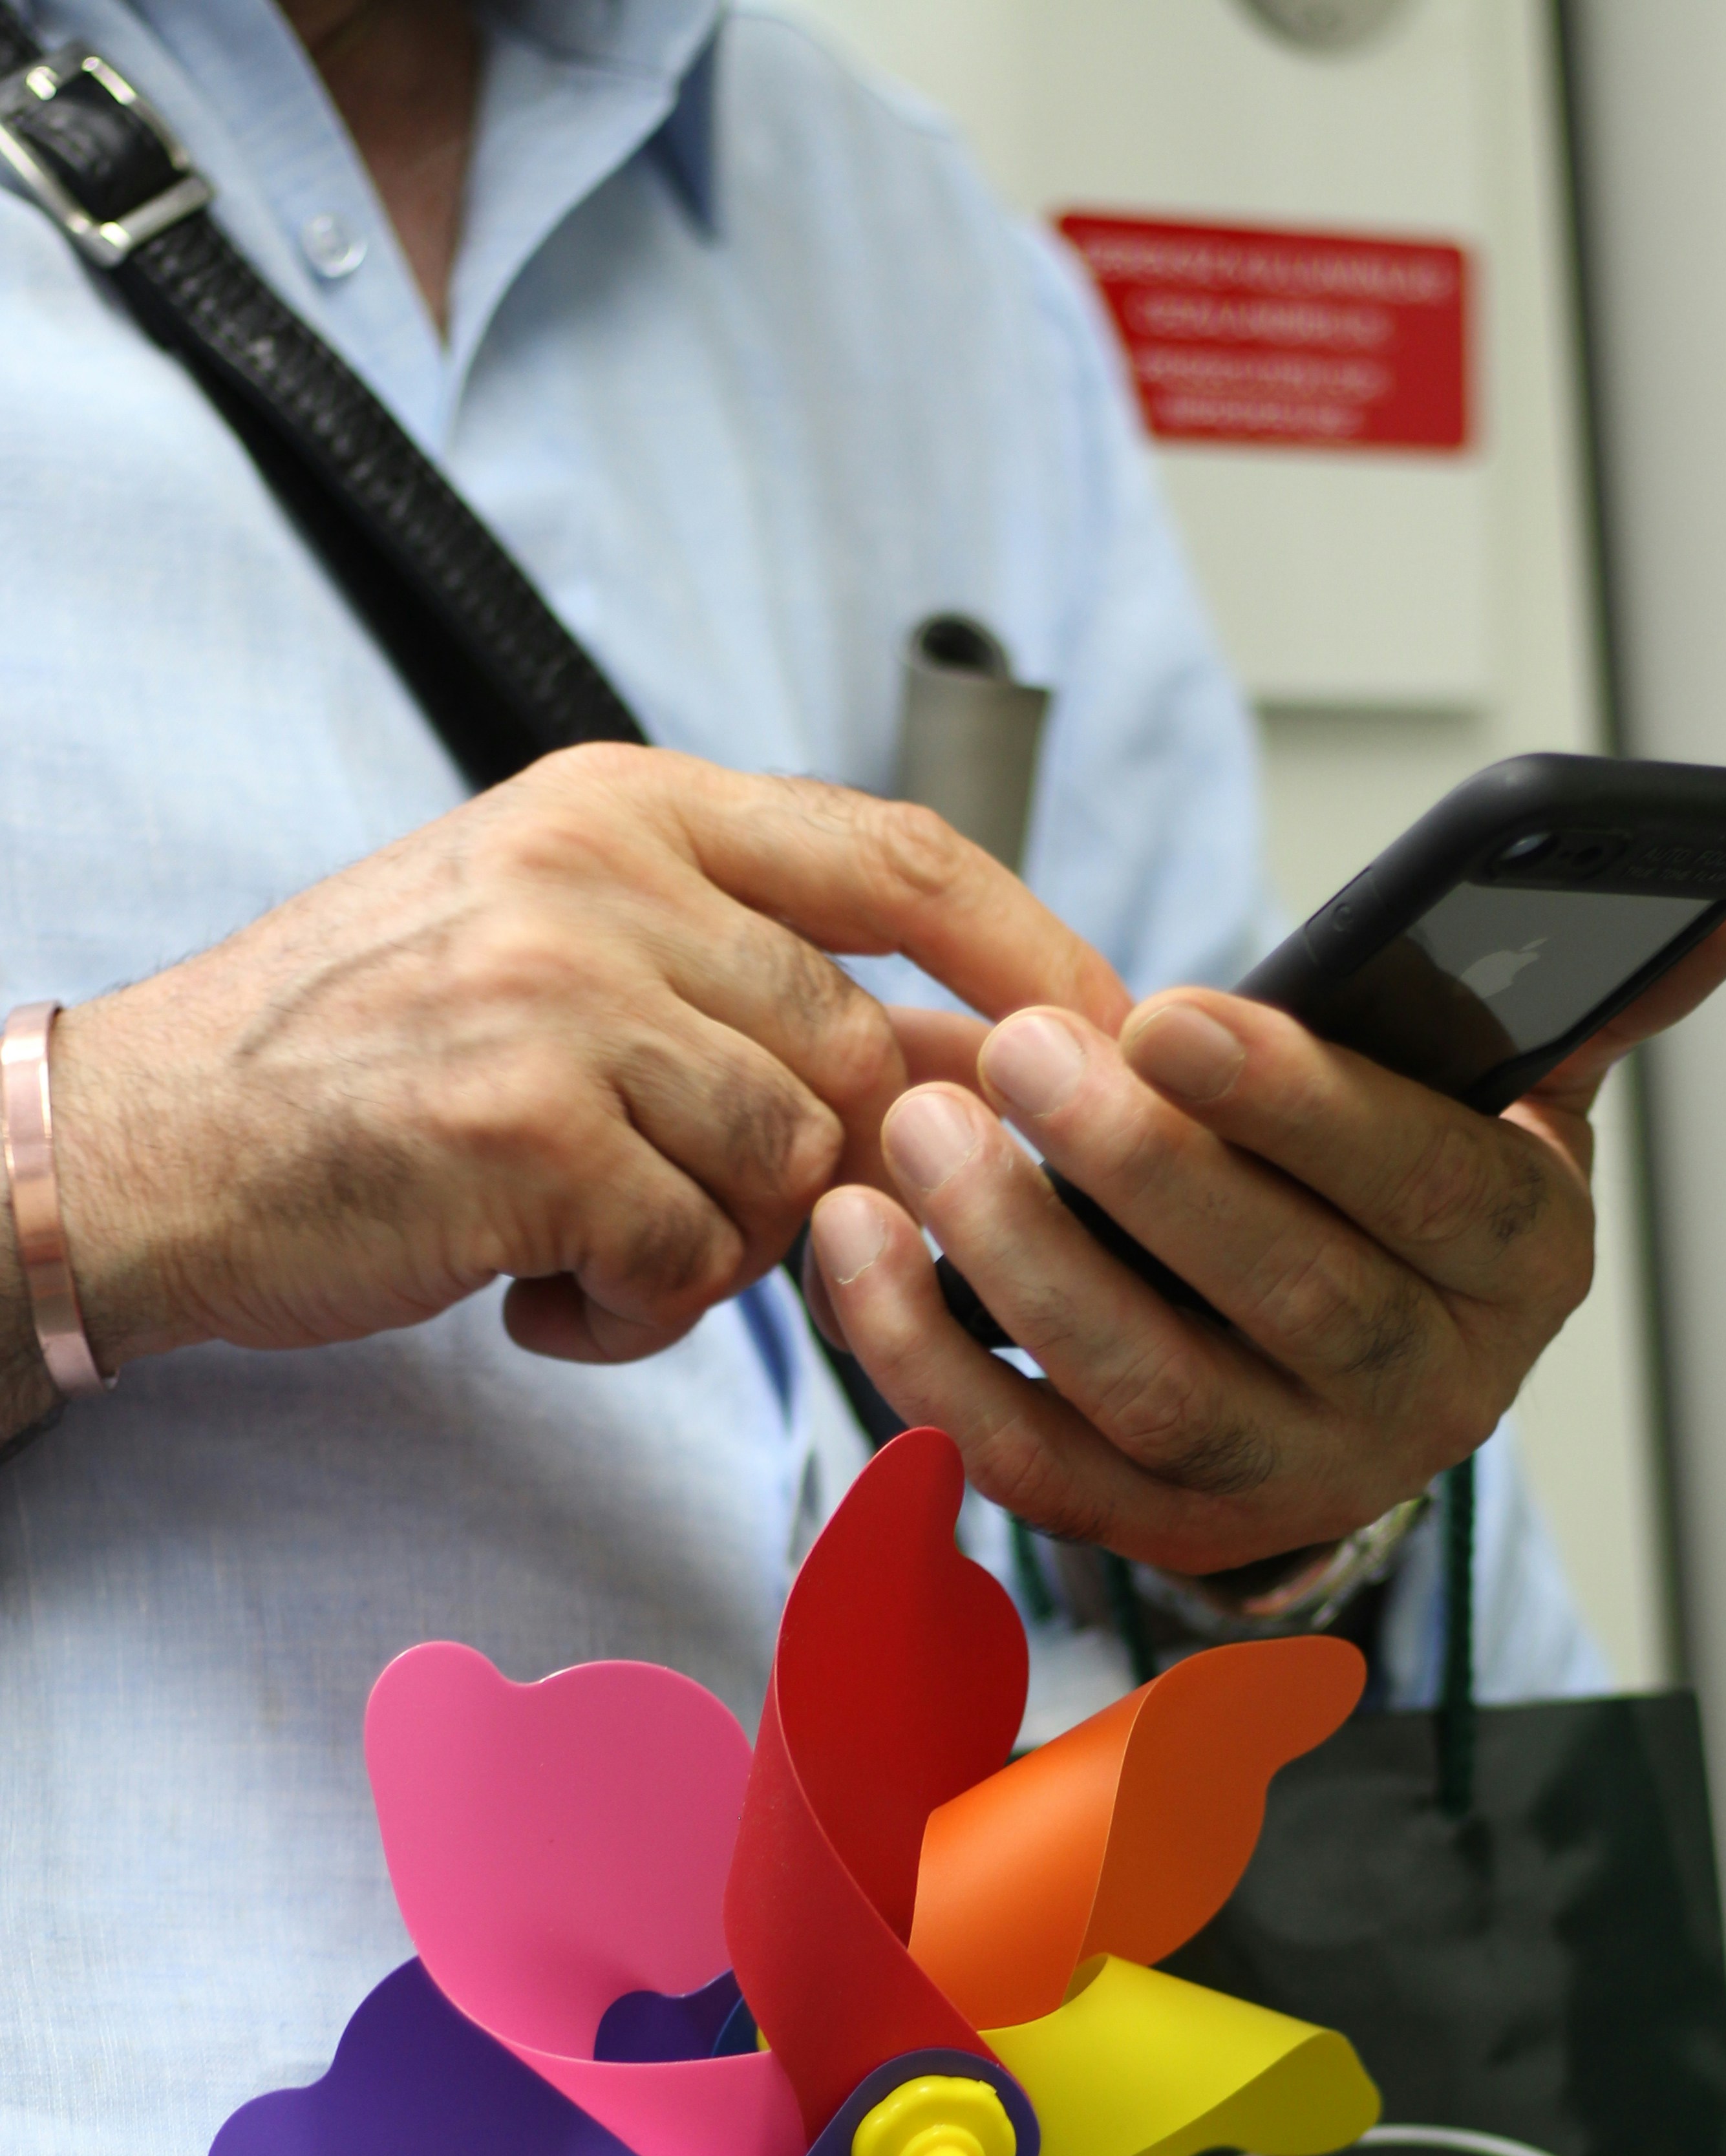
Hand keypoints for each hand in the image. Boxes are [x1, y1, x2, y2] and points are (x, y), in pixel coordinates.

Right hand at [23, 748, 1125, 1400]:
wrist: (151, 1146)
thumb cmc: (366, 1063)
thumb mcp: (561, 953)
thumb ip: (748, 981)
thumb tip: (983, 1060)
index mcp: (624, 802)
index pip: (900, 852)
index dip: (1032, 954)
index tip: (1103, 1043)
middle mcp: (602, 870)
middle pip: (858, 1048)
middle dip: (825, 1176)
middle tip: (697, 1220)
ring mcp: (563, 991)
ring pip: (791, 1161)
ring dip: (718, 1251)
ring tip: (589, 1249)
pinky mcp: (526, 1125)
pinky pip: (692, 1257)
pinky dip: (634, 1313)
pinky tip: (533, 1295)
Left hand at [808, 900, 1725, 1572]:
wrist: (1352, 1377)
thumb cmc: (1403, 1198)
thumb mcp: (1509, 1101)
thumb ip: (1585, 1000)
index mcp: (1518, 1266)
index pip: (1426, 1187)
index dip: (1299, 1106)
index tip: (1170, 1011)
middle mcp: (1424, 1397)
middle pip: (1282, 1299)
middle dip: (1139, 1173)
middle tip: (1014, 1053)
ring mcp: (1290, 1481)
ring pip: (1147, 1393)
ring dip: (1017, 1263)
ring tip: (917, 1131)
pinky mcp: (1160, 1534)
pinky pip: (1030, 1466)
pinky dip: (927, 1362)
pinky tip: (852, 1245)